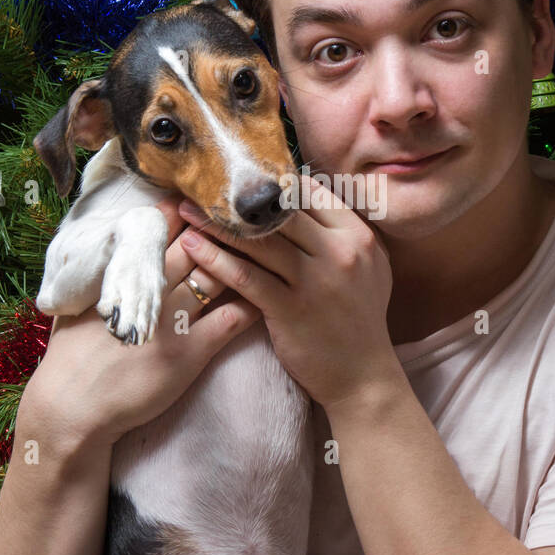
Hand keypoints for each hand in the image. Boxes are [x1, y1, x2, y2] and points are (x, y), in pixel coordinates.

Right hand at [22, 198, 261, 448]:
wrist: (73, 407)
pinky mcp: (190, 351)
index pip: (158, 233)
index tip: (198, 200)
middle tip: (242, 215)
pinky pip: (230, 319)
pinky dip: (250, 303)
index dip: (181, 213)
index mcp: (124, 276)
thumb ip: (94, 279)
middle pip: (195, 246)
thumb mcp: (74, 306)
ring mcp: (173, 320)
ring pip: (217, 275)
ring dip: (241, 261)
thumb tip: (103, 257)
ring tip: (265, 249)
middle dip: (218, 229)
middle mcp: (151, 291)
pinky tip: (266, 293)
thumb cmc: (69, 358)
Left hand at [171, 178, 403, 410]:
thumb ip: (341, 233)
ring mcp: (314, 280)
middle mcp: (339, 252)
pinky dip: (215, 258)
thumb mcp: (368, 268)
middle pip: (279, 213)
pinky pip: (245, 276)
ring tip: (186, 212)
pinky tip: (193, 247)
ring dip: (217, 224)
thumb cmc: (359, 319)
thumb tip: (307, 195)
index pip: (309, 193)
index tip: (242, 180)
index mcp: (358, 236)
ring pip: (257, 241)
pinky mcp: (289, 308)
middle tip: (202, 187)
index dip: (272, 183)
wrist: (362, 375)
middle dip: (238, 198)